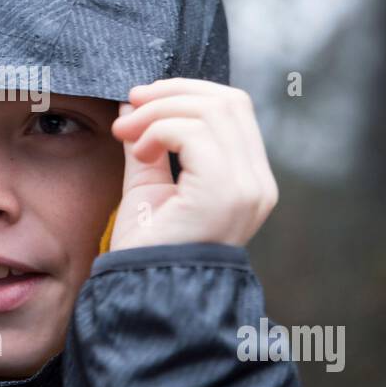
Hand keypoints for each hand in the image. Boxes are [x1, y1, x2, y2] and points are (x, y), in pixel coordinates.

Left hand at [108, 78, 278, 250]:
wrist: (144, 294)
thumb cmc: (149, 250)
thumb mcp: (149, 186)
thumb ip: (150, 143)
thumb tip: (134, 102)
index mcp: (248, 180)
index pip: (233, 110)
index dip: (187, 92)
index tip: (140, 99)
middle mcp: (257, 184)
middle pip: (228, 101)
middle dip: (172, 93)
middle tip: (130, 108)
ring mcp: (247, 188)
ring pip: (212, 110)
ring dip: (160, 111)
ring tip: (127, 134)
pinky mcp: (225, 192)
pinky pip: (194, 132)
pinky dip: (160, 130)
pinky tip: (140, 152)